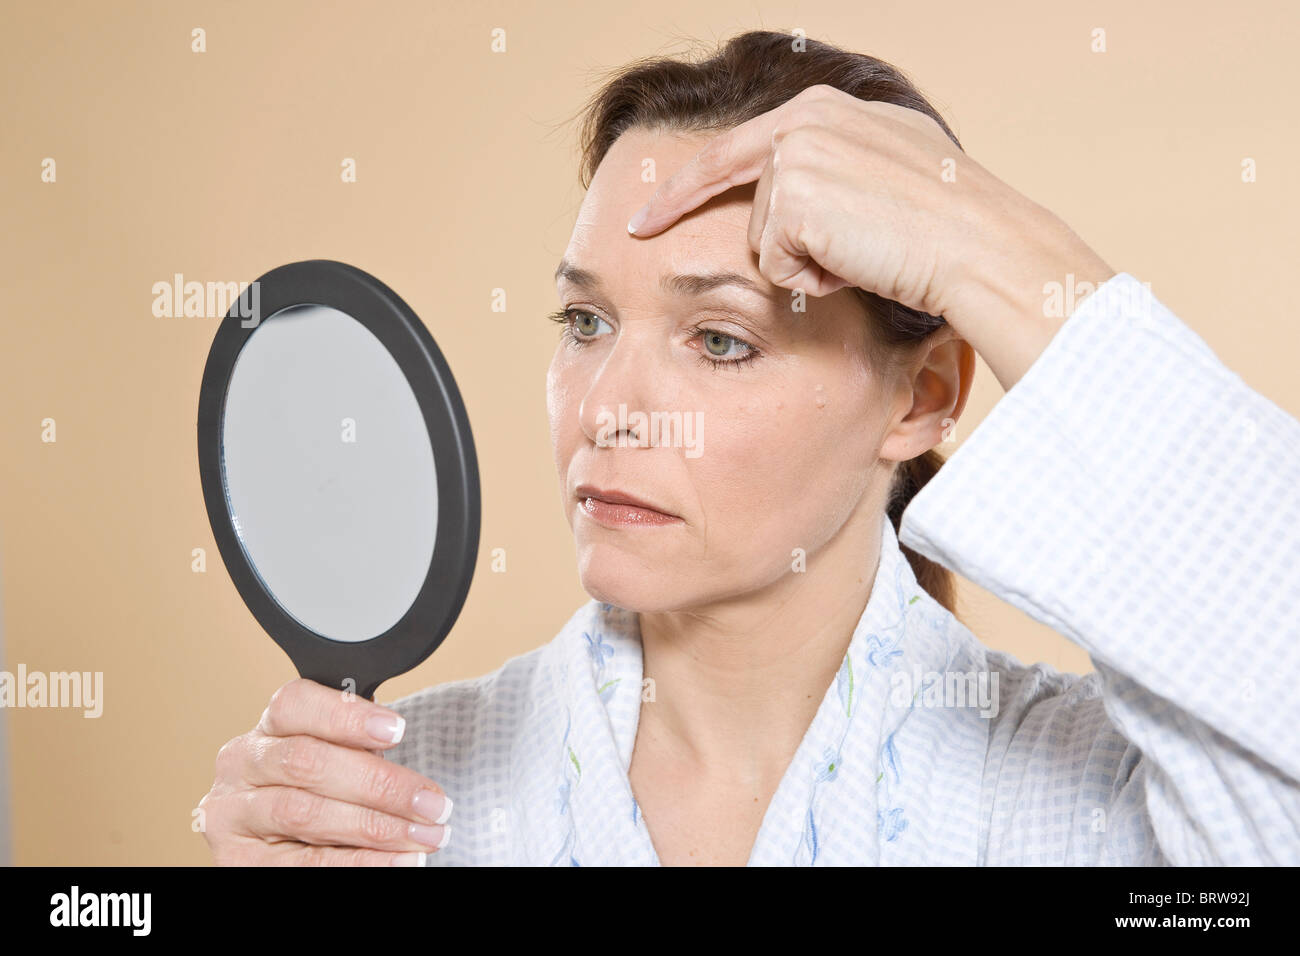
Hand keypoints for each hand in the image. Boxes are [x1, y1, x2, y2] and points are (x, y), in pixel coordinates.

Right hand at [198, 678, 451, 865]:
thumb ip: (356, 750)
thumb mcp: (334, 760)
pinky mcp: (241, 861)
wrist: (279, 843)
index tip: (397, 731)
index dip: (346, 716)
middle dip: (380, 783)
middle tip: (433, 802)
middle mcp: (242, 765)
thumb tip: (401, 751)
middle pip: (308, 761)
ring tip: (426, 835)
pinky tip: (400, 860)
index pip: (295, 704)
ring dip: (377, 826)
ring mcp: (235, 815)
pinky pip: (306, 863)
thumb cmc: (318, 791)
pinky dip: (362, 862)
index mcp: (267, 728)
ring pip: (306, 812)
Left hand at [626, 84, 1114, 389]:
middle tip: (723, 237)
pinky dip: (810, 280)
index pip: (736, 149)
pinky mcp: (792, 196)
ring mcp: (796, 154)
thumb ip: (844, 165)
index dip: (683, 187)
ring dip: (804, 264)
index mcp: (829, 109)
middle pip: (741, 198)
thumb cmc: (951, 227)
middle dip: (734, 231)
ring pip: (761, 238)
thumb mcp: (897, 170)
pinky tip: (856, 265)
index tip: (642, 214)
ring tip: (863, 254)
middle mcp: (806, 119)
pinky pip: (772, 265)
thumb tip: (809, 185)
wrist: (980, 247)